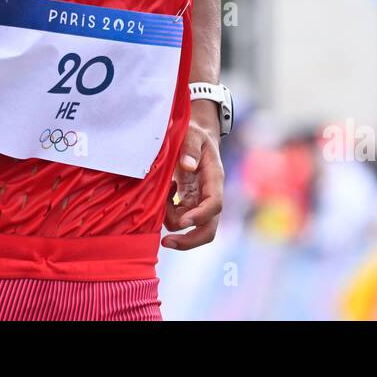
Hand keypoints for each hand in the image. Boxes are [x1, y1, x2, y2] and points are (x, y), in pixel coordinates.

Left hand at [162, 100, 223, 249]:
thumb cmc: (195, 134)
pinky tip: (166, 193)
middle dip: (189, 240)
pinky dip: (168, 212)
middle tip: (166, 243)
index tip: (181, 221)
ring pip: (191, 227)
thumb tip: (187, 166)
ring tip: (162, 195)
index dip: (199, 216)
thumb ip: (190, 148)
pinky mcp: (189, 203)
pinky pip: (179, 217)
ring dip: (171, 219)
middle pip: (208, 229)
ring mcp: (200, 201)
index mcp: (215, 178)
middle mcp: (210, 195)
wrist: (197, 136)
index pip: (214, 205)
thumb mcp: (192, 134)